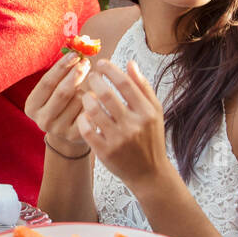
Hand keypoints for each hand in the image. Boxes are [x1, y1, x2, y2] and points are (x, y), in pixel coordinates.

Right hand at [24, 52, 92, 157]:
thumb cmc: (61, 104)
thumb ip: (60, 74)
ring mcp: (59, 130)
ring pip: (78, 101)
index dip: (61, 67)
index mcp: (32, 106)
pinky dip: (93, 101)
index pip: (47, 82)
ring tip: (84, 91)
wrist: (67, 135)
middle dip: (76, 74)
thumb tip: (77, 52)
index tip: (74, 54)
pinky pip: (89, 110)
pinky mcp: (76, 136)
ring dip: (85, 90)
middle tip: (86, 63)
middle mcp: (42, 120)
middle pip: (62, 92)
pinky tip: (94, 101)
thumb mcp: (53, 91)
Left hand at [75, 59, 173, 190]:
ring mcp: (118, 139)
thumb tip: (130, 63)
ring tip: (86, 94)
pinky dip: (83, 118)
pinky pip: (86, 129)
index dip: (110, 70)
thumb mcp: (154, 112)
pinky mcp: (105, 152)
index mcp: (147, 112)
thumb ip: (143, 87)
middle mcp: (133, 125)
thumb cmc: (150, 137)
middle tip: (90, 76)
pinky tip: (84, 113)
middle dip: (95, 81)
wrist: (149, 173)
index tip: (101, 63)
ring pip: (93, 111)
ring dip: (86, 98)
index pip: (125, 84)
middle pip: (107, 95)